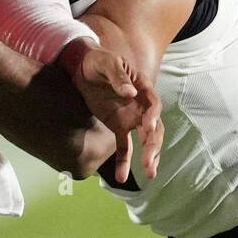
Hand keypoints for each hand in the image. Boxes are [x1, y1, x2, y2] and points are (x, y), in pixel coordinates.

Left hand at [58, 37, 162, 182]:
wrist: (82, 67)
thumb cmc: (98, 60)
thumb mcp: (107, 63)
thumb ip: (119, 77)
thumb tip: (130, 93)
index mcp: (143, 88)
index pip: (153, 104)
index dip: (152, 116)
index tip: (146, 128)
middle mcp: (141, 105)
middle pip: (155, 128)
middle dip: (154, 145)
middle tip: (149, 161)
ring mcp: (131, 118)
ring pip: (145, 141)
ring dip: (148, 157)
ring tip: (149, 174)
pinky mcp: (118, 127)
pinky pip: (124, 147)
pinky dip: (124, 162)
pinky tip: (122, 177)